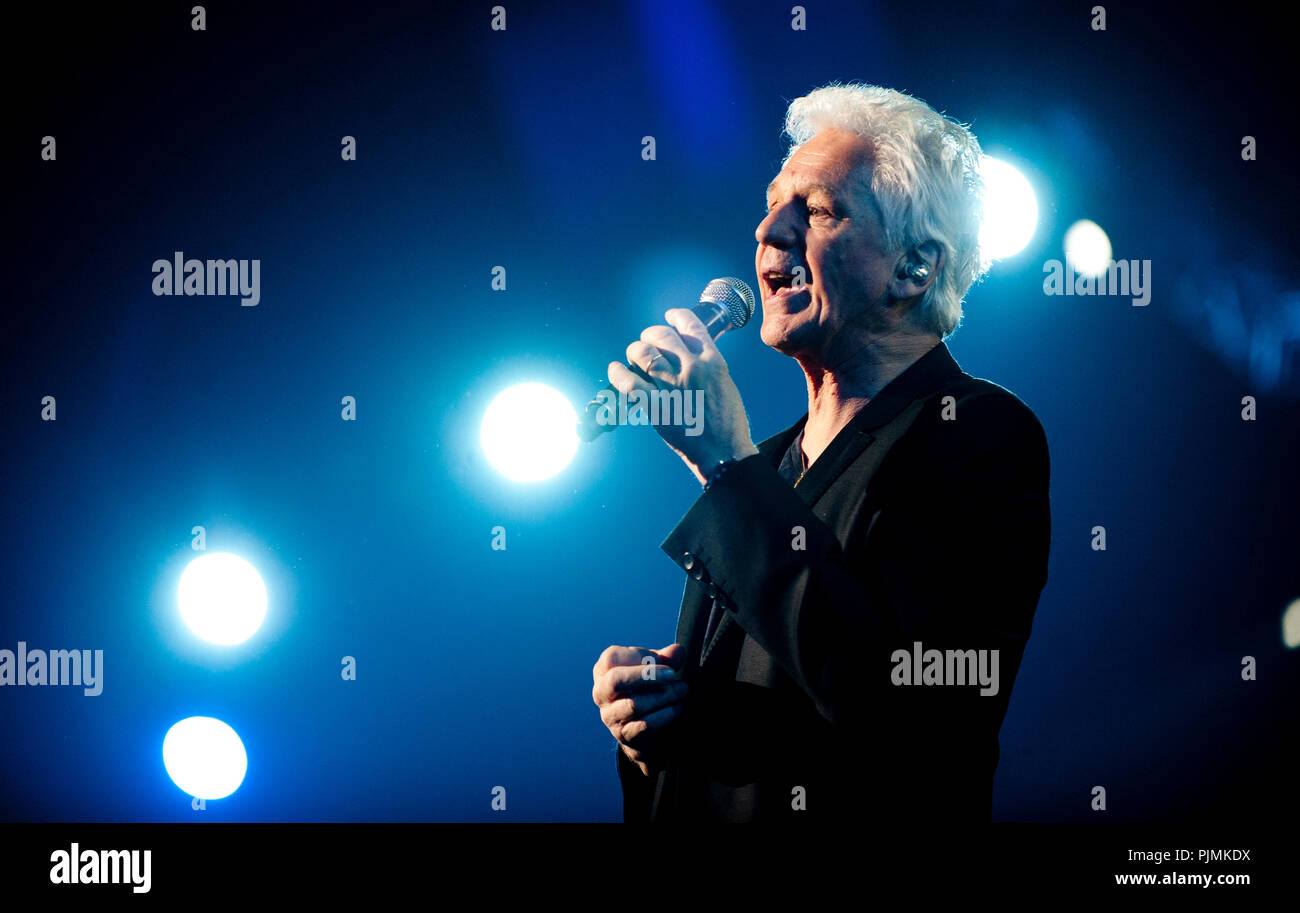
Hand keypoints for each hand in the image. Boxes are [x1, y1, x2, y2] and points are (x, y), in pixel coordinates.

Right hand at [592, 643, 687, 775]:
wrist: (644, 728)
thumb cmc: (646, 688)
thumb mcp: (655, 668)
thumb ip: (666, 658)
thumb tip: (677, 650)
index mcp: (603, 671)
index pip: (611, 658)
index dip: (638, 656)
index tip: (660, 659)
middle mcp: (601, 693)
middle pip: (615, 681)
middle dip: (647, 676)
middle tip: (672, 674)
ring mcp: (610, 716)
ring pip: (633, 705)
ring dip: (663, 696)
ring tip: (682, 689)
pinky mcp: (625, 735)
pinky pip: (645, 725)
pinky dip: (665, 714)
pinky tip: (678, 707)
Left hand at [607, 309, 759, 484]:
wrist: (724, 453)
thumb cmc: (727, 423)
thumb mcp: (725, 384)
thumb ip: (706, 365)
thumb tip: (686, 354)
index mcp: (712, 362)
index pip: (690, 325)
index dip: (676, 316)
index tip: (669, 317)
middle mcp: (691, 369)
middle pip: (660, 335)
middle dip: (650, 336)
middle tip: (648, 344)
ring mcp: (672, 387)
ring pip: (642, 353)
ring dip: (634, 352)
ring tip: (634, 357)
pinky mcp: (656, 407)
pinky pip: (628, 382)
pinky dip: (617, 373)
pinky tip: (616, 370)